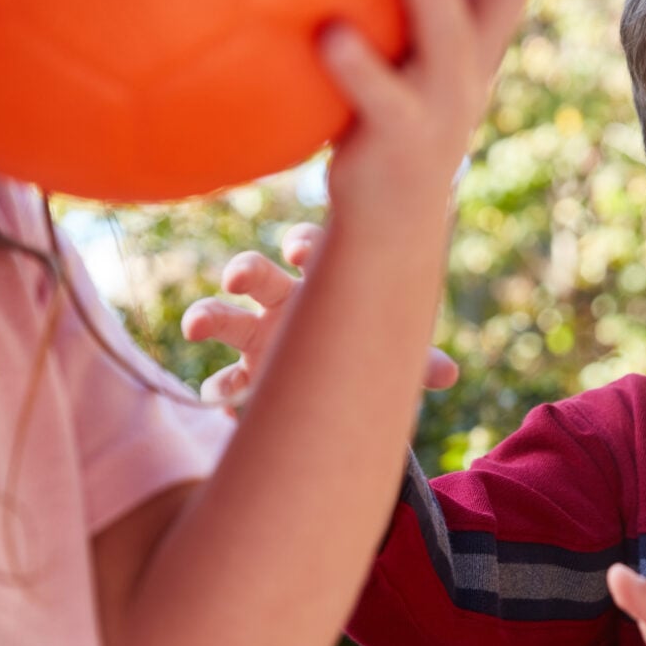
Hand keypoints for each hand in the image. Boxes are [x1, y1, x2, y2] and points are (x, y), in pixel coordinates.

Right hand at [182, 223, 457, 406]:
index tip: (299, 253)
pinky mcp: (247, 377)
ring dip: (207, 316)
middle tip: (237, 277)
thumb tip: (451, 374)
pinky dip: (219, 389)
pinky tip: (216, 398)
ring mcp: (259, 339)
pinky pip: (224, 381)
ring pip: (224, 317)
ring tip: (194, 326)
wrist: (340, 386)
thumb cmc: (365, 350)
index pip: (308, 252)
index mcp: (320, 283)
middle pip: (258, 275)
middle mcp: (283, 303)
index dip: (304, 248)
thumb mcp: (392, 355)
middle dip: (246, 271)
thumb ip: (417, 361)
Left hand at [317, 0, 551, 214]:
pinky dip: (355, 64)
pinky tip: (329, 31)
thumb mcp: (409, 46)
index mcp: (478, 35)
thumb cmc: (391, 110)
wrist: (392, 220)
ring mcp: (438, 98)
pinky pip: (375, 93)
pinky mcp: (393, 133)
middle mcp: (470, 61)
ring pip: (445, 31)